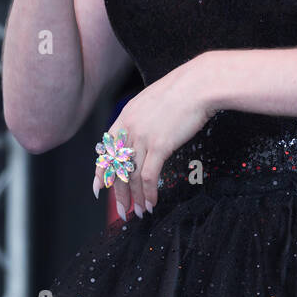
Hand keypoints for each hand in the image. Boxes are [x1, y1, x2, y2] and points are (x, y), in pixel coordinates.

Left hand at [92, 54, 217, 217]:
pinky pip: (148, 176)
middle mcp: (130, 127)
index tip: (98, 188)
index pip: (107, 149)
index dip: (101, 171)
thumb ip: (142, 118)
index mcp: (126, 115)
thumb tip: (141, 136)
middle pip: (118, 167)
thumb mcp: (152, 100)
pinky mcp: (160, 145)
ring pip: (132, 176)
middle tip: (122, 211)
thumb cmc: (182, 90)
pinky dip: (149, 193)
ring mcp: (143, 137)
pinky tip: (152, 203)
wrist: (198, 85)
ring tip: (140, 211)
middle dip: (118, 193)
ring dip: (136, 198)